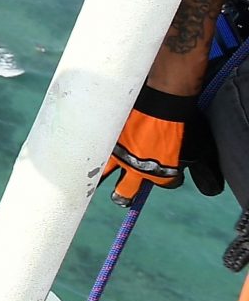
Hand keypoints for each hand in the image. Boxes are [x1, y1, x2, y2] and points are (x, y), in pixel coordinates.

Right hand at [101, 86, 198, 202]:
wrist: (161, 103)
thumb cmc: (180, 125)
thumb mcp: (195, 151)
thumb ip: (194, 168)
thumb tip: (205, 184)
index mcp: (159, 175)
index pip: (164, 184)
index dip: (168, 179)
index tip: (170, 173)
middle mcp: (135, 170)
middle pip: (124, 192)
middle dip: (124, 196)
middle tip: (122, 197)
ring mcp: (119, 155)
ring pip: (103, 172)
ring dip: (101, 176)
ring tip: (97, 177)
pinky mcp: (108, 139)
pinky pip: (100, 149)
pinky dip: (98, 150)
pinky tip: (95, 148)